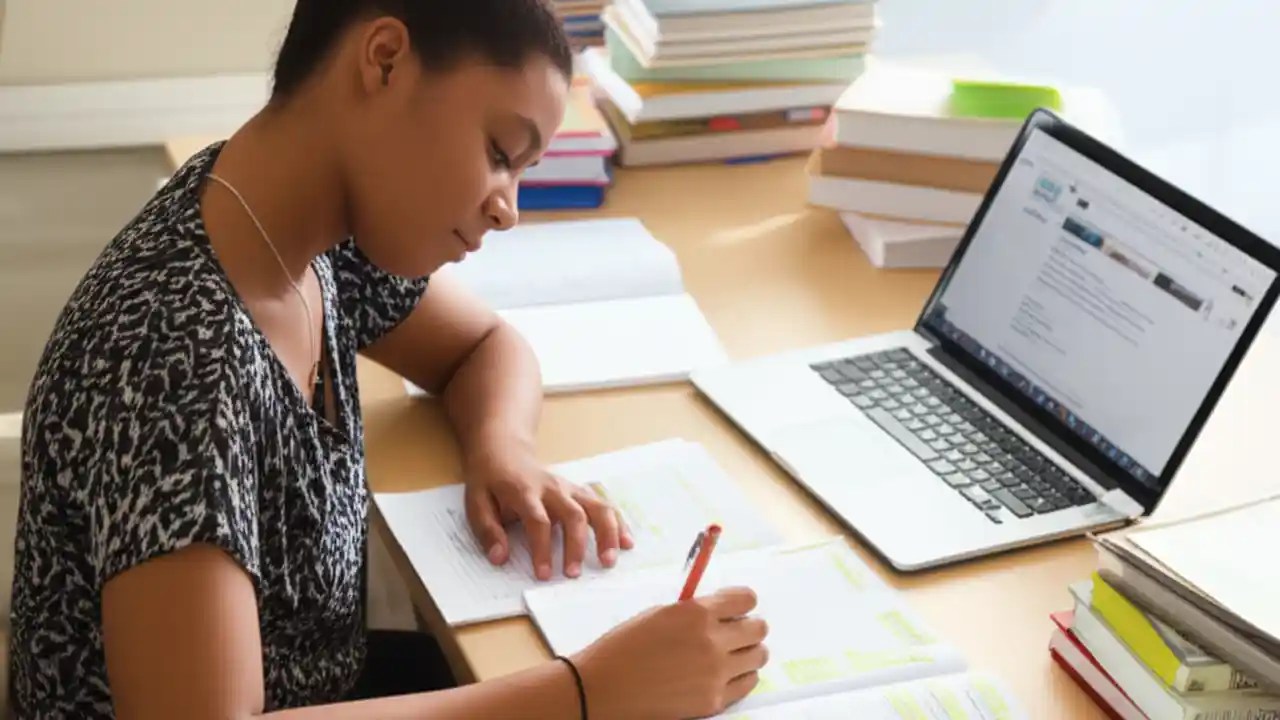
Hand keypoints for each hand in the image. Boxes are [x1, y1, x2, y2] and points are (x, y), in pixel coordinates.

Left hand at [463, 442, 634, 580]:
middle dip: (577, 546)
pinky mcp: (579, 491)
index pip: (538, 521)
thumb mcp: (476, 502)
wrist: (505, 449)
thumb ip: (488, 531)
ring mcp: (569, 488)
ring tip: (610, 560)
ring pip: (596, 507)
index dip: (542, 549)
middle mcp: (552, 488)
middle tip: (574, 574)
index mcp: (524, 491)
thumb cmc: (490, 480)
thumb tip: (499, 558)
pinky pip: (603, 505)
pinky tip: (627, 542)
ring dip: (607, 534)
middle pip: (574, 515)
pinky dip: (617, 523)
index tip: (544, 575)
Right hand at [572, 587, 768, 719]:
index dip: (742, 602)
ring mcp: (716, 673)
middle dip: (748, 627)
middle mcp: (713, 641)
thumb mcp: (660, 615)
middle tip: (734, 632)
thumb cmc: (624, 648)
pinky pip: (748, 683)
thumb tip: (720, 612)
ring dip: (747, 652)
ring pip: (758, 656)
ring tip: (729, 654)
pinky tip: (724, 674)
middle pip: (758, 628)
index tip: (735, 607)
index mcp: (697, 613)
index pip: (746, 599)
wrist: (604, 688)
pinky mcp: (714, 700)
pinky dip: (741, 676)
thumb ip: (694, 612)